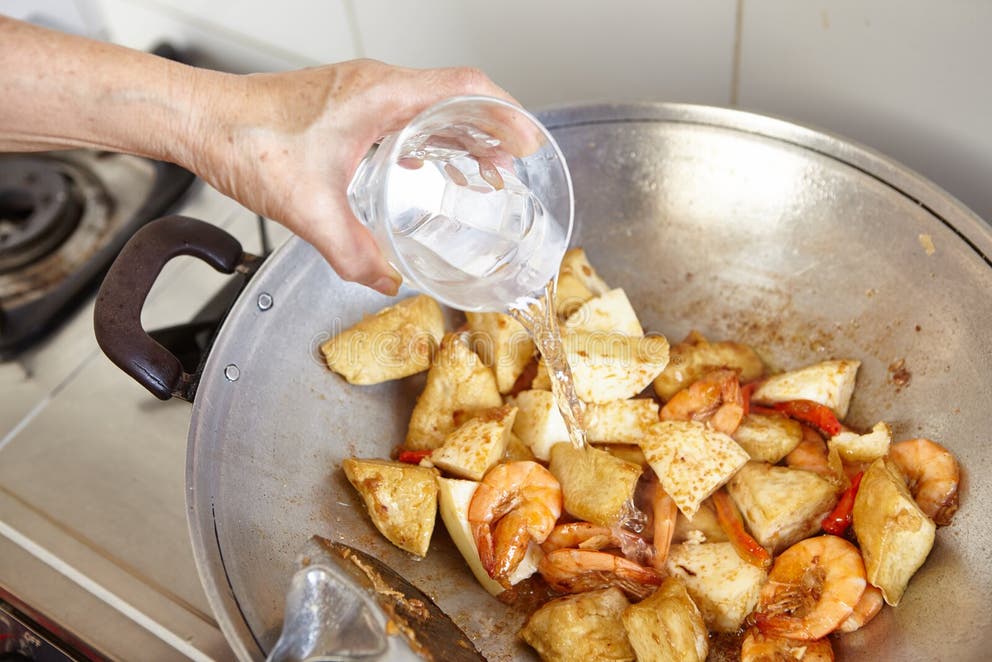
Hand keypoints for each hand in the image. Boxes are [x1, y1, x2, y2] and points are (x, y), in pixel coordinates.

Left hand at [188, 60, 520, 294]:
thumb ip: (351, 252)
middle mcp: (375, 86)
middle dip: (491, 129)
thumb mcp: (308, 208)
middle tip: (514, 163)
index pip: (465, 87)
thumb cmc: (246, 139)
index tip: (526, 140)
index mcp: (380, 95)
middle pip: (456, 95)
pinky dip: (425, 136)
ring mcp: (360, 92)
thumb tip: (384, 279)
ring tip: (483, 168)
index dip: (505, 113)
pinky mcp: (345, 104)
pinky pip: (402, 113)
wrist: (201, 118)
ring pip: (429, 104)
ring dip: (460, 133)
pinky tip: (422, 165)